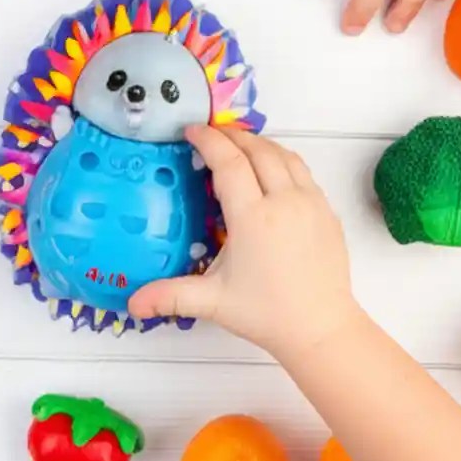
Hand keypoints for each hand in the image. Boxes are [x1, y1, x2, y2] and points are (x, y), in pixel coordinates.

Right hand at [129, 127, 357, 360]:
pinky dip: (284, 160)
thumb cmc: (268, 314)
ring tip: (240, 145)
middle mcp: (285, 202)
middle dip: (233, 136)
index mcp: (253, 218)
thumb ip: (170, 296)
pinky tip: (272, 172)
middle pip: (259, 150)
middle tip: (211, 134)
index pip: (229, 163)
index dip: (209, 141)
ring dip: (261, 144)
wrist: (322, 329)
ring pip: (286, 155)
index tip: (192, 131)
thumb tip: (132, 304)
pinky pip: (304, 172)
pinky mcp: (327, 213)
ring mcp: (311, 204)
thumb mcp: (213, 302)